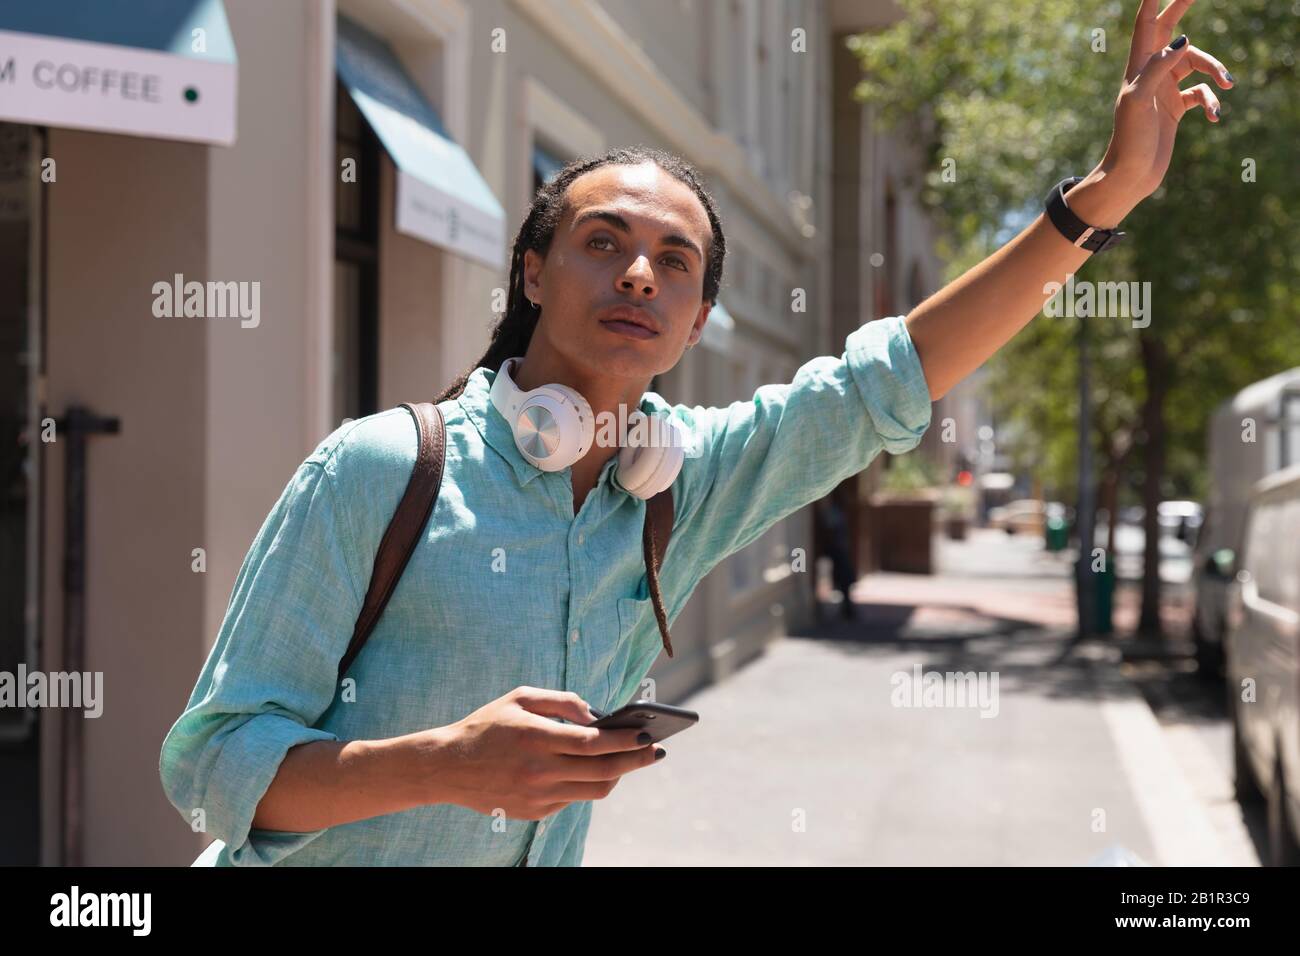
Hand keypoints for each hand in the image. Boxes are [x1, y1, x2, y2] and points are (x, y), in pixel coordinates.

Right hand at [435, 686, 663, 819]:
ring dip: (617, 775)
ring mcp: (538, 795)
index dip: (627, 740)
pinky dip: (587, 783)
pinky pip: (574, 799)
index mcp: (537, 737)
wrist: (448, 766)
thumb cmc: (488, 724)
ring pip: (594, 790)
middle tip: (656, 751)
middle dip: (636, 761)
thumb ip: (562, 701)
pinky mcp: (535, 812)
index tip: (649, 734)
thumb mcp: (521, 697)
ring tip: (628, 761)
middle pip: (603, 771)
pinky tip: (591, 769)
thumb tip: (597, 715)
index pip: (595, 743)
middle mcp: (540, 770)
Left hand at [1081, 0, 1233, 221]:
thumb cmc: (1129, 139)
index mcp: (1137, 68)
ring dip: (1214, 70)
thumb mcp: (1139, 100)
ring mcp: (1164, 91)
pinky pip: (1200, 94)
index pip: (1147, 26)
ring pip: (1195, 65)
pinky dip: (1211, 101)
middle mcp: (1150, 75)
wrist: (1131, 176)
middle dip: (1183, 11)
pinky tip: (1215, 116)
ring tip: (1227, 85)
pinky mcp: (1175, 109)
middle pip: (1172, 34)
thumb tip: (1183, 39)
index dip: (1155, 1)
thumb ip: (1159, 67)